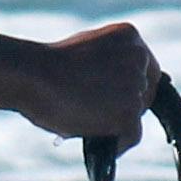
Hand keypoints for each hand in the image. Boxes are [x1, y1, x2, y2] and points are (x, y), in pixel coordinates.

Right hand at [20, 21, 162, 142]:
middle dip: (126, 105)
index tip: (120, 99)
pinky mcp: (128, 114)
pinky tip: (98, 142)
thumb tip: (117, 92)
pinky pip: (133, 135)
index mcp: (130, 37)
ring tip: (86, 124)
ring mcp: (135, 87)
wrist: (33, 74)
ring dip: (115, 123)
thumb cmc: (48, 65)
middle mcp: (139, 58)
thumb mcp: (87, 51)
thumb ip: (109, 64)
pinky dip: (119, 143)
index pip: (147, 69)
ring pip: (136, 115)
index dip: (134, 87)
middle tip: (100, 114)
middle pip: (146, 93)